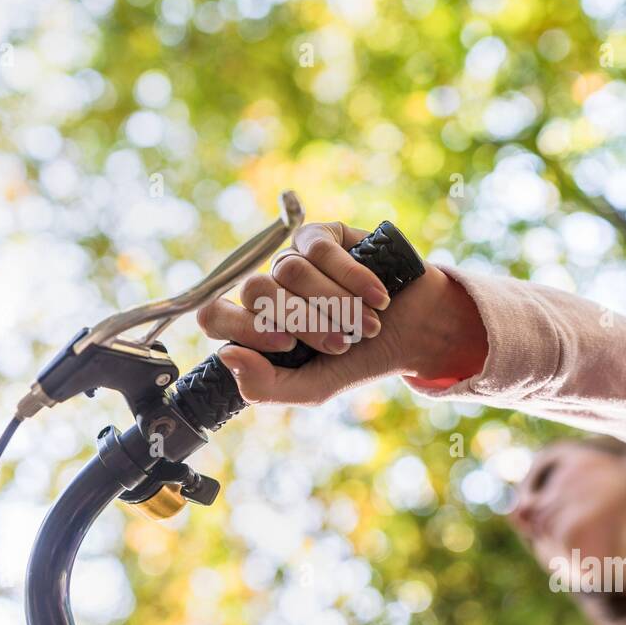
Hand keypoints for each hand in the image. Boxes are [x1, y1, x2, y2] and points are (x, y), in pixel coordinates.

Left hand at [196, 220, 487, 405]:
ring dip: (335, 304)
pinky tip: (377, 298)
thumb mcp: (312, 388)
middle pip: (255, 290)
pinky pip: (320, 250)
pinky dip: (353, 279)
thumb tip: (226, 355)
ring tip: (366, 325)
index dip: (244, 327)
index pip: (214, 315)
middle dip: (303, 322)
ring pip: (290, 270)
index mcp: (253, 326)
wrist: (411, 333)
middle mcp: (267, 289)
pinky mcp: (319, 236)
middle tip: (340, 344)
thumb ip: (264, 386)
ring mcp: (290, 258)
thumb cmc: (356, 360)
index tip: (286, 346)